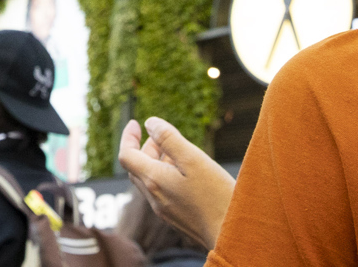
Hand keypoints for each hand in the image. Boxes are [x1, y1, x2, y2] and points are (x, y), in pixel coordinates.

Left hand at [118, 115, 234, 248]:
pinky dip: (166, 176)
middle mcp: (154, 198)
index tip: (136, 123)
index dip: (128, 136)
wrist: (231, 235)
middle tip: (164, 136)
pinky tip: (187, 173)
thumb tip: (150, 123)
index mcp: (154, 181)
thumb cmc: (215, 196)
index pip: (126, 156)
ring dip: (157, 161)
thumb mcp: (193, 159)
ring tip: (179, 152)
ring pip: (150, 180)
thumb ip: (169, 138)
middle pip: (138, 167)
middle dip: (146, 147)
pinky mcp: (176, 217)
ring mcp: (164, 210)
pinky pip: (162, 192)